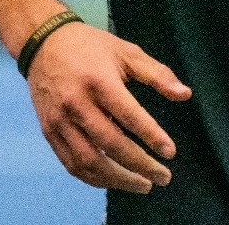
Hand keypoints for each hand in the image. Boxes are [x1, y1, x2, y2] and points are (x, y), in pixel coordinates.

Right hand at [25, 20, 192, 192]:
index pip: (129, 116)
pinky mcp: (48, 132)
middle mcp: (77, 104)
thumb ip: (157, 74)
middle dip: (140, 166)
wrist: (43, 44)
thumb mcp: (127, 52)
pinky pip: (71, 163)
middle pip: (111, 145)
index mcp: (99, 82)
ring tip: (142, 184)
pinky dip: (93, 177)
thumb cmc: (91, 47)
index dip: (151, 136)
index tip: (170, 152)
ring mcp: (59, 121)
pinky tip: (113, 180)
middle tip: (163, 177)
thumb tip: (185, 94)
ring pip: (89, 161)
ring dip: (117, 179)